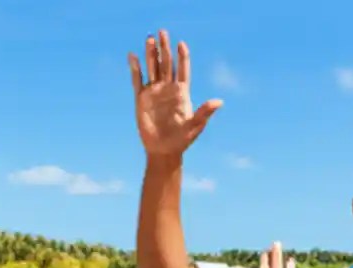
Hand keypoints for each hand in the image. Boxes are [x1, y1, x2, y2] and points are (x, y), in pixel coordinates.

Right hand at [128, 30, 222, 156]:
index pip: (183, 71)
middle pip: (167, 64)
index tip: (182, 44)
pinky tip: (133, 56)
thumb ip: (205, 112)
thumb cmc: (183, 140)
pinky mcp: (141, 99)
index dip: (183, 57)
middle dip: (165, 49)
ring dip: (151, 54)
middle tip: (162, 32)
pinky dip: (135, 69)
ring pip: (152, 68)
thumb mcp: (195, 125)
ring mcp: (154, 93)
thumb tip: (219, 101)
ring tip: (149, 38)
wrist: (164, 150)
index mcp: (182, 94)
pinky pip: (137, 80)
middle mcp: (168, 90)